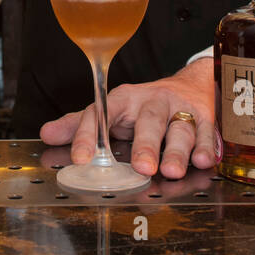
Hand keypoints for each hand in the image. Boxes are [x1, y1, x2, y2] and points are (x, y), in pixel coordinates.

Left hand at [39, 59, 220, 179]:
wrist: (194, 83)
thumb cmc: (146, 106)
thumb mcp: (114, 112)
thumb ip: (83, 125)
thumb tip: (47, 134)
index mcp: (125, 99)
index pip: (103, 112)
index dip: (90, 134)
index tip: (81, 158)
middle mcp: (153, 101)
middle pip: (148, 120)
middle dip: (145, 144)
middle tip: (140, 168)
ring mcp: (181, 108)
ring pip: (180, 128)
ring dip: (176, 150)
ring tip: (171, 170)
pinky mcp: (206, 117)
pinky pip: (208, 132)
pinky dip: (207, 147)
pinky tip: (204, 160)